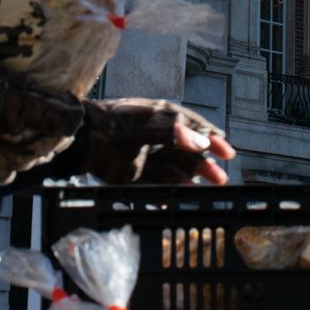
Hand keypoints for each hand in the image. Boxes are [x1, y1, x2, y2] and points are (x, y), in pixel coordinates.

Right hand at [0, 0, 82, 184]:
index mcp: (12, 103)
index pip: (63, 121)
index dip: (70, 111)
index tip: (69, 101)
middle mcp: (4, 137)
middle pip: (48, 145)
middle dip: (56, 132)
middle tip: (56, 116)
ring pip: (26, 162)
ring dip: (34, 148)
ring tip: (34, 134)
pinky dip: (6, 163)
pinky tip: (5, 152)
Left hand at [66, 98, 236, 184]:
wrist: (84, 138)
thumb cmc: (116, 122)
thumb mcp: (150, 121)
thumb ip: (176, 131)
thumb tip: (201, 142)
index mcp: (162, 118)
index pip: (194, 129)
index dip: (211, 140)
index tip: (226, 151)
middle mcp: (158, 138)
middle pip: (188, 152)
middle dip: (206, 163)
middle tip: (221, 176)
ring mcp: (148, 157)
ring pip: (178, 169)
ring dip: (194, 176)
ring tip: (211, 185)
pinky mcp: (137, 176)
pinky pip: (160, 184)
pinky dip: (174, 188)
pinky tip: (185, 191)